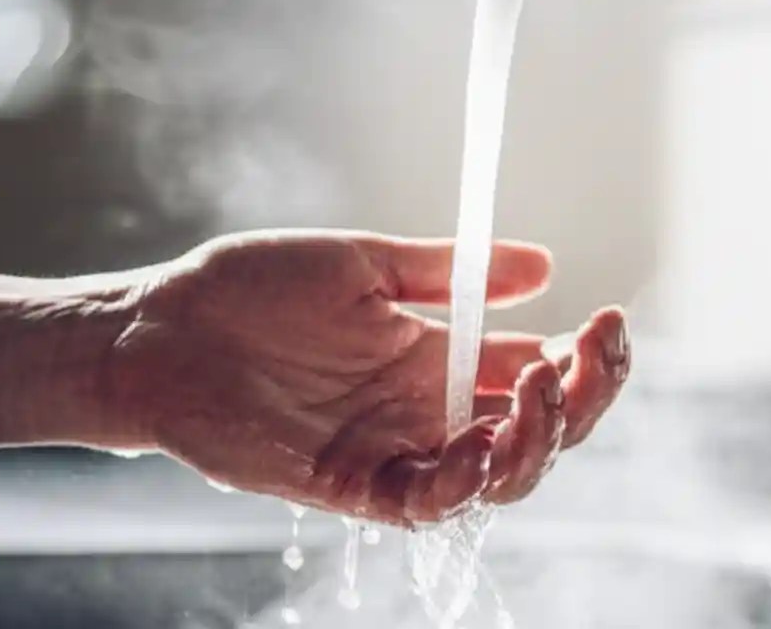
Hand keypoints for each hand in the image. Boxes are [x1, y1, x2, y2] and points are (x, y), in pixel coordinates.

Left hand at [110, 230, 629, 525]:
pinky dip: (460, 483)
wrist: (163, 328)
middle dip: (578, 402)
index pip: (535, 373)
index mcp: (436, 358)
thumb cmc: (252, 289)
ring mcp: (392, 450)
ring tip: (537, 387)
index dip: (586, 358)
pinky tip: (477, 443)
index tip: (608, 318)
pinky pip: (423, 504)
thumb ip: (451, 272)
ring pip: (494, 478)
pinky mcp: (350, 484)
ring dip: (532, 443)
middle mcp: (425, 411)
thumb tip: (545, 265)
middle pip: (533, 433)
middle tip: (586, 355)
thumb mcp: (364, 265)